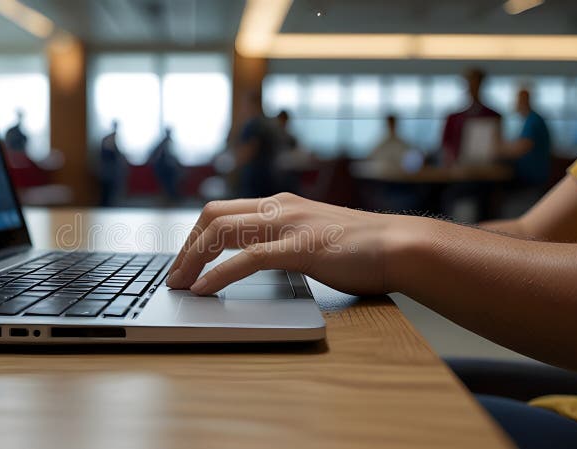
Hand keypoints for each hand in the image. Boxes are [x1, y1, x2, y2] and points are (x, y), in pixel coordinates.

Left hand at [166, 193, 425, 295]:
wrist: (402, 246)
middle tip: (174, 275)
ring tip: (180, 285)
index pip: (223, 211)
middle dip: (186, 246)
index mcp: (281, 205)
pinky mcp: (300, 248)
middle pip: (213, 216)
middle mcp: (279, 208)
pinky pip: (246, 259)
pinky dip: (218, 275)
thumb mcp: (315, 237)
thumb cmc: (363, 249)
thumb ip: (287, 241)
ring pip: (222, 233)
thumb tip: (262, 260)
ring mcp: (289, 225)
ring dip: (193, 260)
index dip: (196, 235)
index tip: (185, 261)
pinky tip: (204, 290)